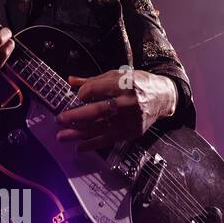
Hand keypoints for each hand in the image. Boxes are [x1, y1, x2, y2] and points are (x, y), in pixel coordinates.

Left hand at [57, 69, 176, 150]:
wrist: (163, 97)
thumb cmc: (137, 83)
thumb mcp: (118, 75)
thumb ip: (94, 80)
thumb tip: (70, 81)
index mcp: (124, 83)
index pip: (97, 89)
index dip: (83, 93)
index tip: (78, 97)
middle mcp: (128, 102)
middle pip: (98, 110)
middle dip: (76, 116)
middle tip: (59, 119)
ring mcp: (131, 119)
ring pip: (101, 127)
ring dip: (79, 133)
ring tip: (62, 136)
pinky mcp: (133, 131)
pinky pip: (109, 139)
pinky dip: (93, 144)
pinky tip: (79, 146)